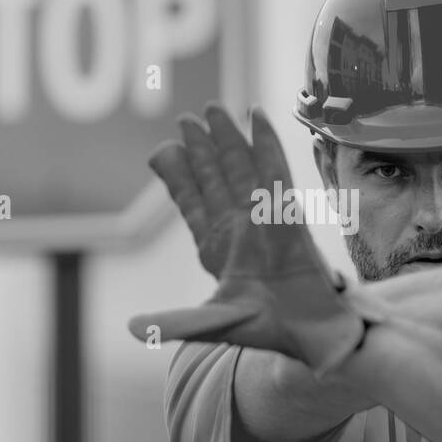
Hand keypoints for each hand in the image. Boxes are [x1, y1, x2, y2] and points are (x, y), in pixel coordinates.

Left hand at [129, 106, 367, 374]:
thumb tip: (133, 330)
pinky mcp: (288, 210)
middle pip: (214, 176)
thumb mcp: (212, 323)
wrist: (308, 332)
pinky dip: (266, 140)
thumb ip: (175, 321)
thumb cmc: (264, 329)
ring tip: (215, 108)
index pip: (191, 201)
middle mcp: (237, 226)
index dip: (178, 175)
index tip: (163, 151)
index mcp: (215, 247)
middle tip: (186, 118)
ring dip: (228, 137)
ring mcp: (263, 215)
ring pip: (241, 165)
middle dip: (200, 147)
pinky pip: (274, 167)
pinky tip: (257, 115)